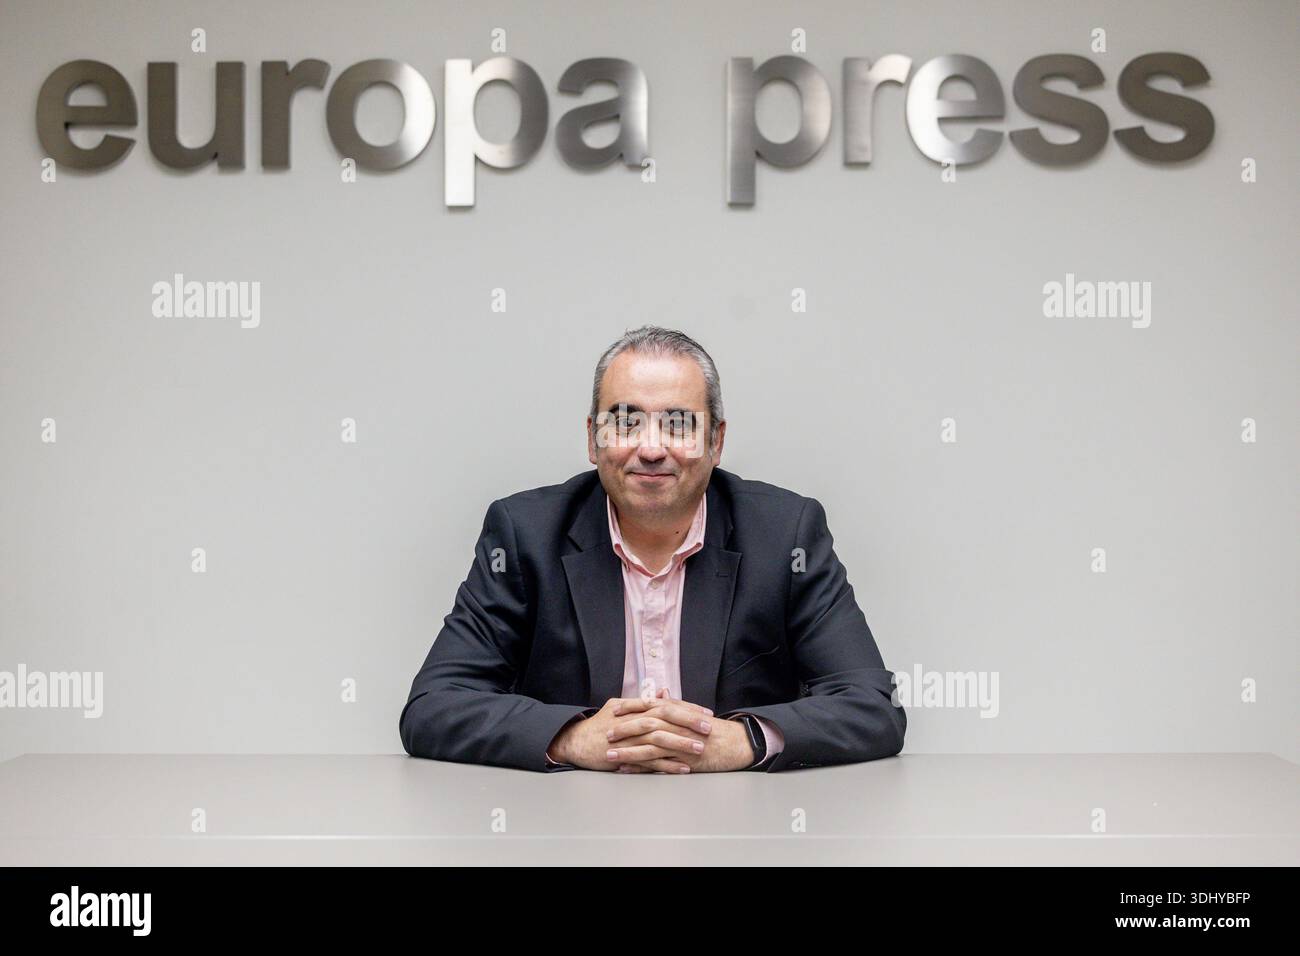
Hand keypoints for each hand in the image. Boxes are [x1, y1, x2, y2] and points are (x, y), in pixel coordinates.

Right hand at [548, 694, 713, 771]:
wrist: (574, 741)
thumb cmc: (599, 726)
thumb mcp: (621, 708)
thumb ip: (644, 703)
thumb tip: (664, 694)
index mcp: (632, 706)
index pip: (664, 704)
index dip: (686, 707)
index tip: (705, 712)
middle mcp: (631, 718)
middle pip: (664, 717)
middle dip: (688, 722)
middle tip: (708, 727)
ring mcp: (627, 737)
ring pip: (658, 739)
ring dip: (681, 744)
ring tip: (700, 749)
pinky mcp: (623, 756)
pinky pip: (649, 761)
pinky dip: (668, 765)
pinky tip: (683, 768)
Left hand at [609, 688, 755, 773]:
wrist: (736, 744)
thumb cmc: (715, 729)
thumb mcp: (694, 713)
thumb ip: (675, 703)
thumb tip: (660, 692)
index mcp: (678, 711)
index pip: (649, 705)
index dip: (630, 707)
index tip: (613, 709)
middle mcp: (677, 724)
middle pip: (645, 724)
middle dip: (623, 728)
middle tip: (606, 733)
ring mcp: (680, 742)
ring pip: (648, 745)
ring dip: (627, 750)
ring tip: (610, 755)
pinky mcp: (683, 759)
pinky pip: (658, 764)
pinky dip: (641, 767)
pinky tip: (627, 769)